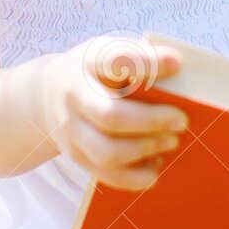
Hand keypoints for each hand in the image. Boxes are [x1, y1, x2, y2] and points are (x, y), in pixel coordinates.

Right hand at [38, 36, 190, 190]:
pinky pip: (109, 175)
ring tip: (171, 141)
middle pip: (111, 116)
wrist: (47, 96)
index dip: (148, 63)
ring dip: (146, 150)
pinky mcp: (78, 158)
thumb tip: (178, 66)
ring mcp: (72, 132)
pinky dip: (138, 176)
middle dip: (152, 121)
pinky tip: (156, 162)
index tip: (178, 64)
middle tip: (181, 120)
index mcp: (88, 63)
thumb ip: (140, 57)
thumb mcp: (108, 52)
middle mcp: (74, 98)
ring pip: (108, 152)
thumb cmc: (94, 72)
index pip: (115, 61)